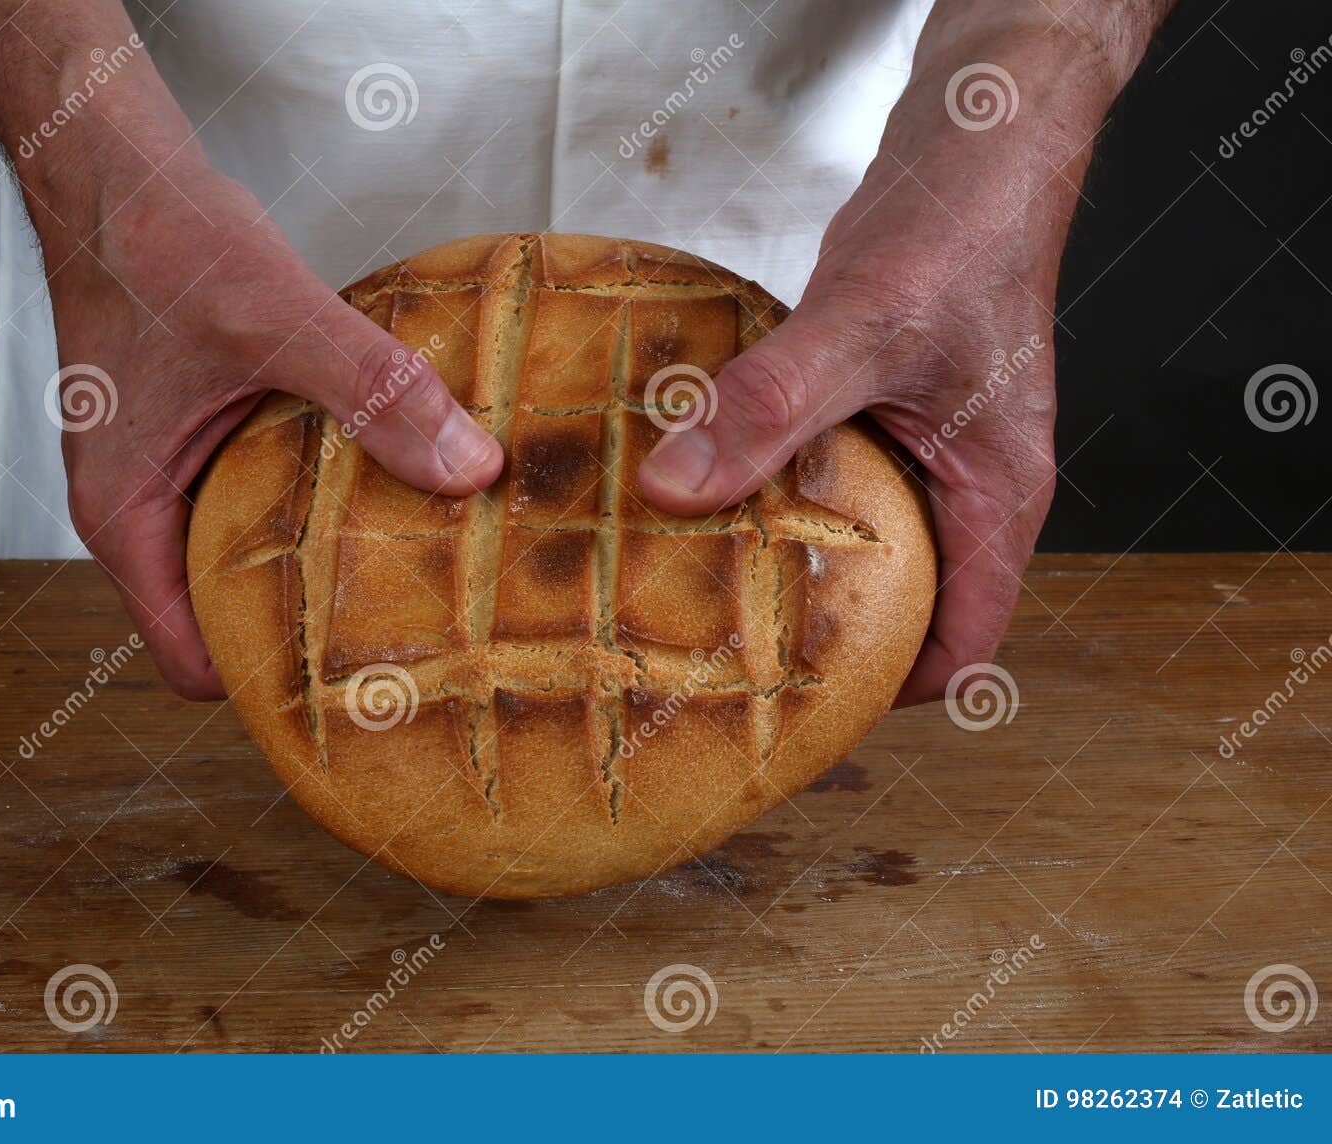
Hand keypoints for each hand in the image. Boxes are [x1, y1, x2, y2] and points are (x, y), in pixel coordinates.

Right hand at [43, 160, 501, 698]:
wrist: (113, 168)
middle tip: (416, 633)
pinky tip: (386, 479)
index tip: (362, 685)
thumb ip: (372, 391)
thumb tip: (469, 468)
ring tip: (418, 567)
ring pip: (248, 555)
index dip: (272, 684)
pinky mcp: (199, 436)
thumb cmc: (155, 238)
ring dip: (320, 559)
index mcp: (130, 517)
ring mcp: (170, 475)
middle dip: (314, 629)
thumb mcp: (277, 316)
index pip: (194, 663)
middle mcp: (143, 511)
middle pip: (228, 618)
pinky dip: (315, 498)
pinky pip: (259, 495)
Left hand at [638, 9, 1163, 704]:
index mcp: (997, 499)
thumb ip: (773, 408)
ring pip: (855, 541)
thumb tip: (677, 489)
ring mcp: (917, 448)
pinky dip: (768, 492)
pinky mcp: (871, 407)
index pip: (963, 646)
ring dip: (786, 565)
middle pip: (901, 607)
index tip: (802, 719)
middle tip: (720, 665)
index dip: (889, 696)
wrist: (976, 139)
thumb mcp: (865, 327)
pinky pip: (820, 475)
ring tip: (692, 596)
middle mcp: (961, 488)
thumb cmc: (966, 227)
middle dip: (821, 641)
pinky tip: (696, 492)